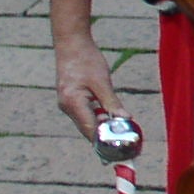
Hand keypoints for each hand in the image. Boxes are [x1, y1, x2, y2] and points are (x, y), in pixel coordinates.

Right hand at [49, 0, 123, 141]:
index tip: (119, 149)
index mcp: (73, 103)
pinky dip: (99, 118)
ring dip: (103, 127)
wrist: (71, 43)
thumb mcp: (102, 81)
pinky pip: (86, 114)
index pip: (90, 130)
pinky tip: (112, 117)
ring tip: (122, 130)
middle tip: (125, 142)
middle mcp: (67, 107)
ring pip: (88, 123)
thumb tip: (125, 119)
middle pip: (89, 129)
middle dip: (106, 136)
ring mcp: (68, 104)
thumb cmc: (86, 59)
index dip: (105, 141)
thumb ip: (112, 102)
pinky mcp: (71, 100)